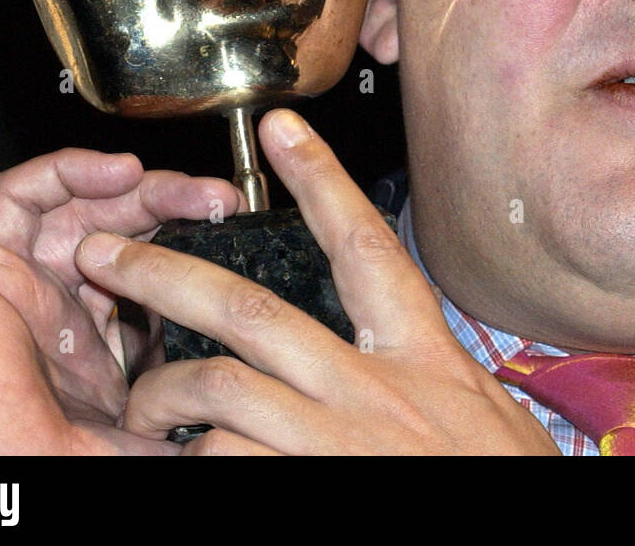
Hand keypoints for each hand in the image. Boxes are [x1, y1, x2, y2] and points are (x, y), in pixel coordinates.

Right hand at [0, 149, 241, 453]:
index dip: (195, 248)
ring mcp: (26, 296)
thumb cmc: (67, 478)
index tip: (243, 232)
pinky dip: (63, 172)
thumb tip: (264, 365)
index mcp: (107, 359)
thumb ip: (204, 393)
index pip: (154, 278)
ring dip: (132, 186)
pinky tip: (117, 173)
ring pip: (77, 211)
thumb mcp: (164, 431)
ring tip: (185, 188)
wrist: (7, 494)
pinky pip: (11, 203)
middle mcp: (66, 322)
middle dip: (172, 207)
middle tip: (222, 201)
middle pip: (120, 235)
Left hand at [78, 109, 559, 454]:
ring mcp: (334, 444)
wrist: (528, 543)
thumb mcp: (482, 413)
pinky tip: (194, 466)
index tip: (279, 130)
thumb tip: (397, 342)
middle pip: (251, 312)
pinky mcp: (300, 491)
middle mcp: (375, 389)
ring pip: (217, 390)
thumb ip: (432, 372)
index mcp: (424, 357)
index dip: (320, 179)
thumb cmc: (499, 483)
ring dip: (164, 396)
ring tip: (144, 407)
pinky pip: (221, 462)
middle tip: (106, 253)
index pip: (365, 247)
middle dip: (165, 276)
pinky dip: (197, 460)